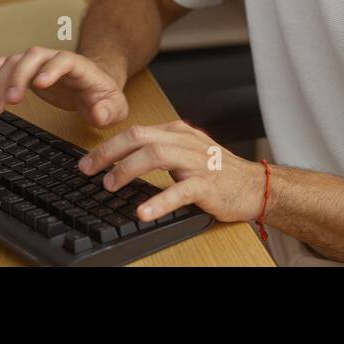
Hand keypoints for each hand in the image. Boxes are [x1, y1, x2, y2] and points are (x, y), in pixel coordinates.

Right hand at [0, 46, 128, 127]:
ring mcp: (38, 64)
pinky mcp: (25, 73)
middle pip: (32, 57)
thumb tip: (98, 113)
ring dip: (0, 83)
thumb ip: (109, 110)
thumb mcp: (116, 107)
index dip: (50, 69)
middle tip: (11, 102)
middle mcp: (54, 59)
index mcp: (78, 66)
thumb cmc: (104, 96)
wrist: (97, 86)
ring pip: (14, 63)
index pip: (63, 60)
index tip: (39, 84)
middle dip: (18, 77)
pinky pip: (1, 65)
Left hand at [78, 121, 265, 223]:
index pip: (136, 132)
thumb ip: (160, 150)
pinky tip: (142, 211)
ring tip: (110, 185)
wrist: (255, 186)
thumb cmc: (220, 172)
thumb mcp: (187, 153)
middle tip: (89, 169)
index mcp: (178, 132)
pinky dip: (159, 201)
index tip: (88, 162)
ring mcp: (197, 162)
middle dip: (110, 152)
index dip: (108, 146)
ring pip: (156, 154)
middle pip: (140, 137)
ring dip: (128, 169)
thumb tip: (123, 160)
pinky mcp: (208, 185)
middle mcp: (186, 142)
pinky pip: (180, 191)